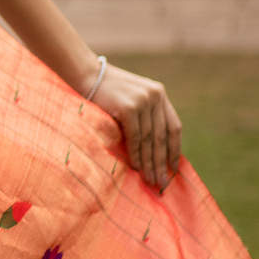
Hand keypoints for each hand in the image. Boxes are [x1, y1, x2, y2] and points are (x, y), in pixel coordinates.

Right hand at [89, 62, 181, 189]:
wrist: (84, 75)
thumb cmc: (103, 93)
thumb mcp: (129, 101)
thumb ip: (143, 117)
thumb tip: (151, 151)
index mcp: (159, 94)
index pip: (173, 126)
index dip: (174, 149)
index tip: (174, 169)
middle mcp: (155, 96)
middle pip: (161, 136)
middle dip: (161, 163)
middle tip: (162, 183)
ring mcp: (143, 100)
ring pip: (149, 140)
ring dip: (149, 163)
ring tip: (150, 180)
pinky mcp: (130, 107)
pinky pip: (135, 137)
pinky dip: (136, 154)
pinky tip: (136, 168)